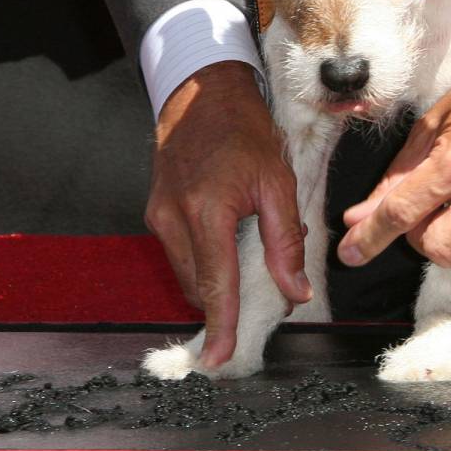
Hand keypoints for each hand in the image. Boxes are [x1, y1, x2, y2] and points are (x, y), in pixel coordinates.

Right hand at [145, 61, 310, 367]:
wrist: (201, 92)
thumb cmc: (243, 130)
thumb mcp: (277, 181)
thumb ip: (285, 241)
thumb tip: (296, 291)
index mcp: (206, 211)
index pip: (216, 284)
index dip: (221, 326)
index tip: (218, 359)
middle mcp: (174, 218)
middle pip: (201, 286)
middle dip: (228, 301)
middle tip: (267, 290)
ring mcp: (158, 215)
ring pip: (189, 273)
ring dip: (217, 280)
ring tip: (250, 253)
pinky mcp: (154, 211)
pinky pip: (181, 254)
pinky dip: (205, 260)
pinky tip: (228, 240)